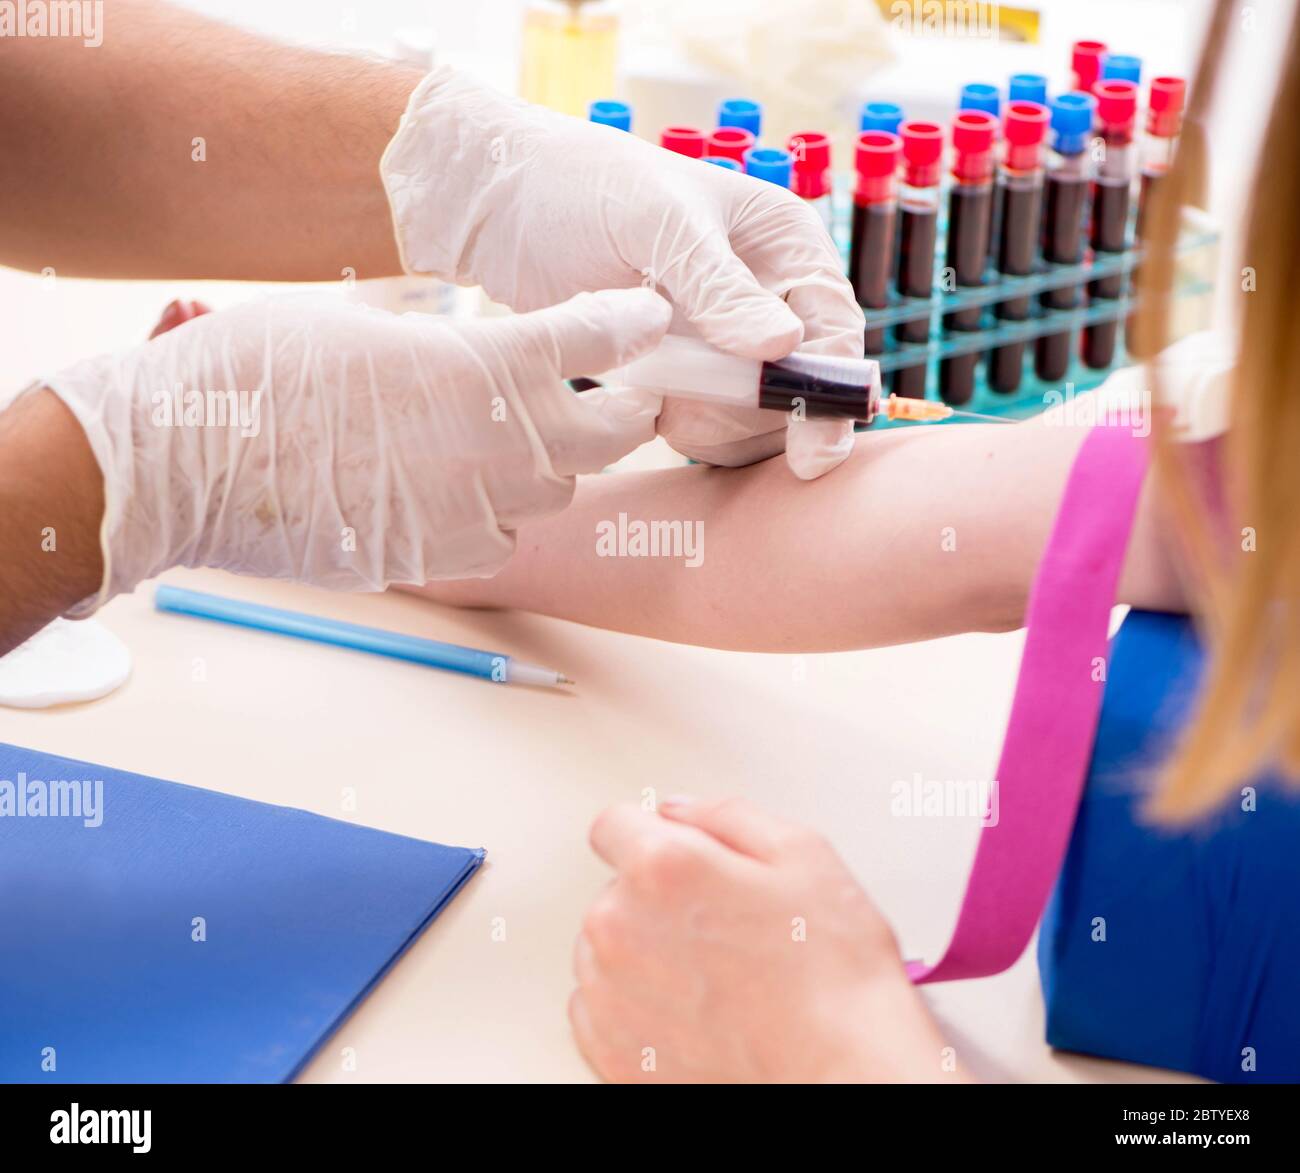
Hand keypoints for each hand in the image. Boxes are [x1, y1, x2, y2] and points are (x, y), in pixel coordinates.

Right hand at [44, 287, 668, 613]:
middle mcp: (499, 445)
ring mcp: (476, 512)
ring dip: (551, 463)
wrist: (184, 463)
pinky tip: (458, 489)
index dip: (633, 323)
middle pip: (613, 435)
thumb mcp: (354, 315)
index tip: (650, 317)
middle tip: (614, 392)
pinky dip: (496, 512)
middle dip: (623, 410)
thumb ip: (428, 320)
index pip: (595, 338)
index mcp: (484, 365)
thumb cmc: (258, 371)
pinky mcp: (441, 558)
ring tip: (513, 436)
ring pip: (556, 491)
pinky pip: (501, 536)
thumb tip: (453, 316)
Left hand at [381, 67, 864, 479]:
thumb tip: (783, 346)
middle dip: (756, 416)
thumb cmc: (585, 189)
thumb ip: (718, 285)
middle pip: (803, 388)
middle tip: (691, 417)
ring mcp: (728, 342)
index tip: (813, 453)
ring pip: (758, 417)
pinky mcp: (688, 375)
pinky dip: (687, 431)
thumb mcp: (655, 223)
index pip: (834, 329)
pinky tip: (646, 404)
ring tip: (656, 397)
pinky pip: (712, 426)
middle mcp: (769, 296)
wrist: (509, 212)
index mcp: (784, 246)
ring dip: (716, 427)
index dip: (833, 395)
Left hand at [572, 796, 957, 1081]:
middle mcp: (620, 928)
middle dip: (657, 898)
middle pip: (613, 889)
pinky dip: (633, 1007)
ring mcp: (610, 997)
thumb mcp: (802, 853)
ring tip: (714, 975)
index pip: (612, 824)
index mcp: (662, 868)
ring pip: (603, 950)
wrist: (846, 1071)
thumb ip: (726, 814)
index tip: (673, 853)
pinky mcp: (613, 1054)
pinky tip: (690, 1011)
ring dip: (642, 952)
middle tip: (723, 924)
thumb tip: (680, 812)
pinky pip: (597, 1011)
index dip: (649, 833)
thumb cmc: (833, 974)